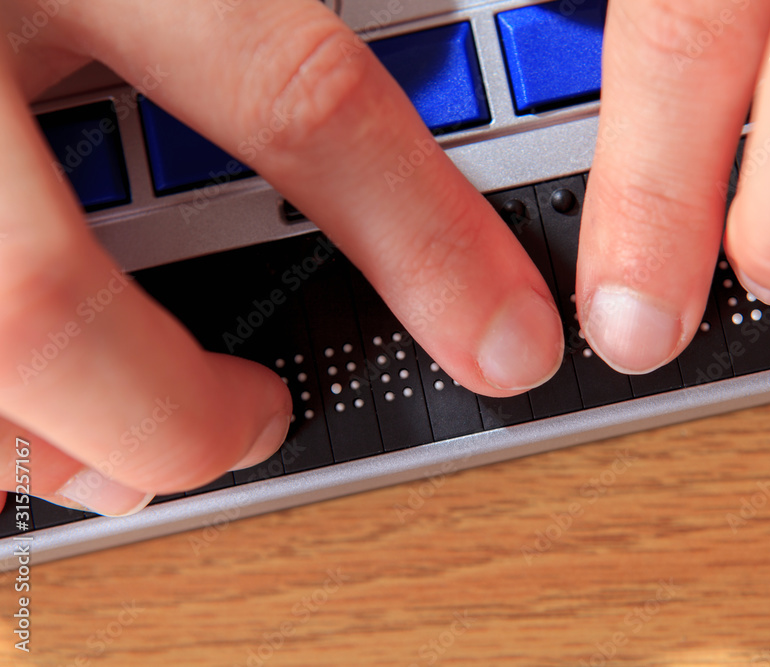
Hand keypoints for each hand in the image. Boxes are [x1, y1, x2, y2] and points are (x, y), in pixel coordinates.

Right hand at [0, 0, 564, 515]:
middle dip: (163, 415)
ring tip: (128, 459)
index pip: (285, 97)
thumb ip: (252, 29)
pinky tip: (19, 409)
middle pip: (36, 302)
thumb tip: (336, 116)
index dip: (414, 236)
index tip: (499, 334)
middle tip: (246, 426)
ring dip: (42, 440)